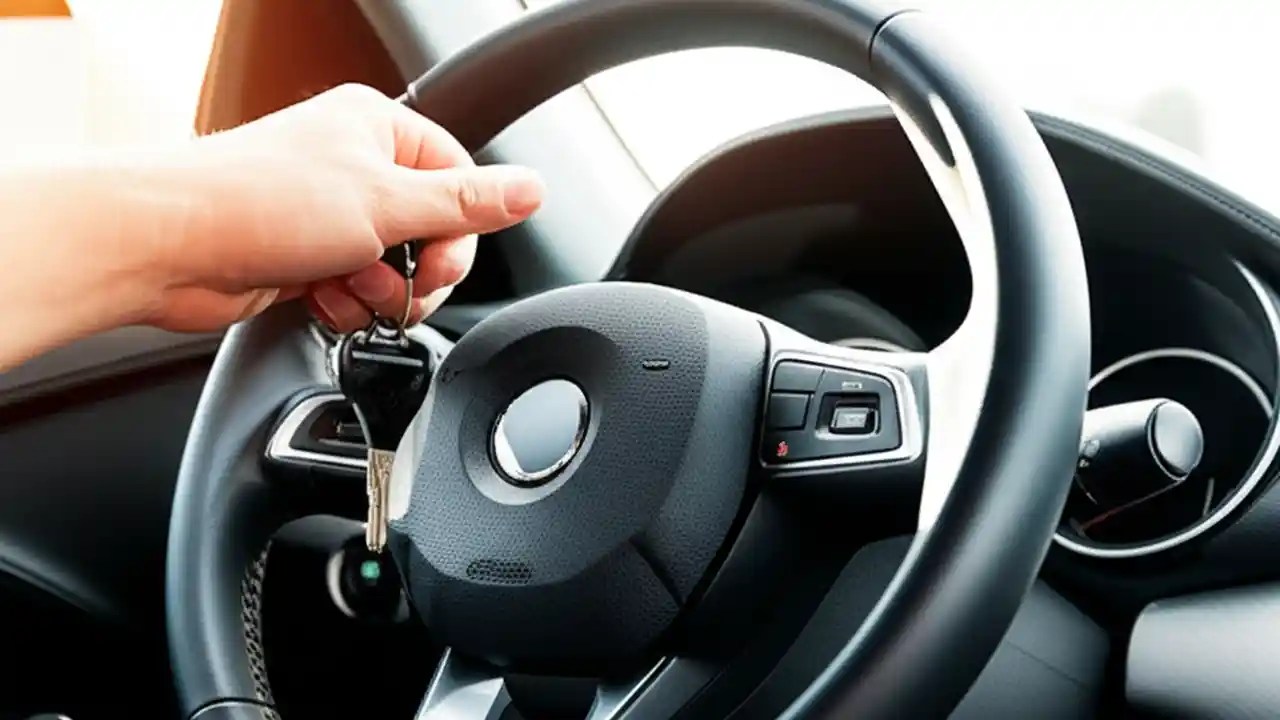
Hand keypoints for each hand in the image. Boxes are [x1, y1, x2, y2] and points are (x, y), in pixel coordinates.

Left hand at [145, 83, 543, 332]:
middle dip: (417, 271)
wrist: (167, 246)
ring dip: (378, 292)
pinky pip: (356, 291)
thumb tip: (533, 190)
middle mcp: (354, 168)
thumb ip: (468, 205)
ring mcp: (328, 216)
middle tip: (397, 282)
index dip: (461, 231)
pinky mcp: (305, 259)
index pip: (460, 181)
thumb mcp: (387, 203)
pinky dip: (346, 304)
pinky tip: (320, 298)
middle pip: (432, 233)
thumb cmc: (258, 202)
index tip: (443, 261)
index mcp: (380, 131)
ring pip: (395, 270)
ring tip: (344, 285)